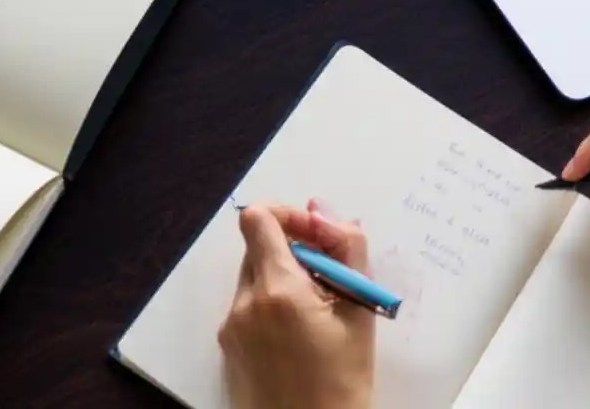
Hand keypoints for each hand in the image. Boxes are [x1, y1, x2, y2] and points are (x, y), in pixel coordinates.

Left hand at [219, 201, 374, 408]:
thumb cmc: (345, 379)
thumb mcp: (361, 308)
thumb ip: (347, 248)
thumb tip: (323, 210)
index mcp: (277, 290)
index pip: (257, 218)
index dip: (288, 214)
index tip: (317, 235)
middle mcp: (244, 304)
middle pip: (257, 246)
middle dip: (292, 249)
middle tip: (328, 276)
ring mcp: (231, 327)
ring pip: (254, 276)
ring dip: (284, 277)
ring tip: (318, 311)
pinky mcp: (228, 346)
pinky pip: (248, 305)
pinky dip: (272, 303)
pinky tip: (300, 333)